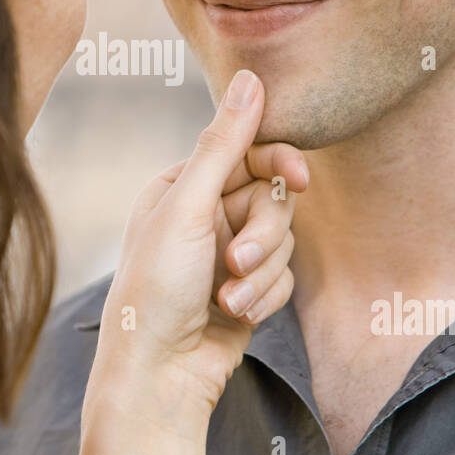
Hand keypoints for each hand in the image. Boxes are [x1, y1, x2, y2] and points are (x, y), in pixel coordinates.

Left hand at [77, 69, 308, 454]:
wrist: (158, 375)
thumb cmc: (155, 290)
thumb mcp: (187, 208)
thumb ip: (224, 144)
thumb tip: (251, 78)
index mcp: (182, 186)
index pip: (248, 152)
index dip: (278, 163)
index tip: (298, 179)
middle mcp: (206, 214)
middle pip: (273, 197)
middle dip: (263, 232)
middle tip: (238, 260)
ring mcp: (228, 253)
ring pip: (284, 239)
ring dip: (261, 272)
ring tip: (227, 298)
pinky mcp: (247, 289)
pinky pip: (282, 276)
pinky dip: (264, 296)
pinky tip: (235, 315)